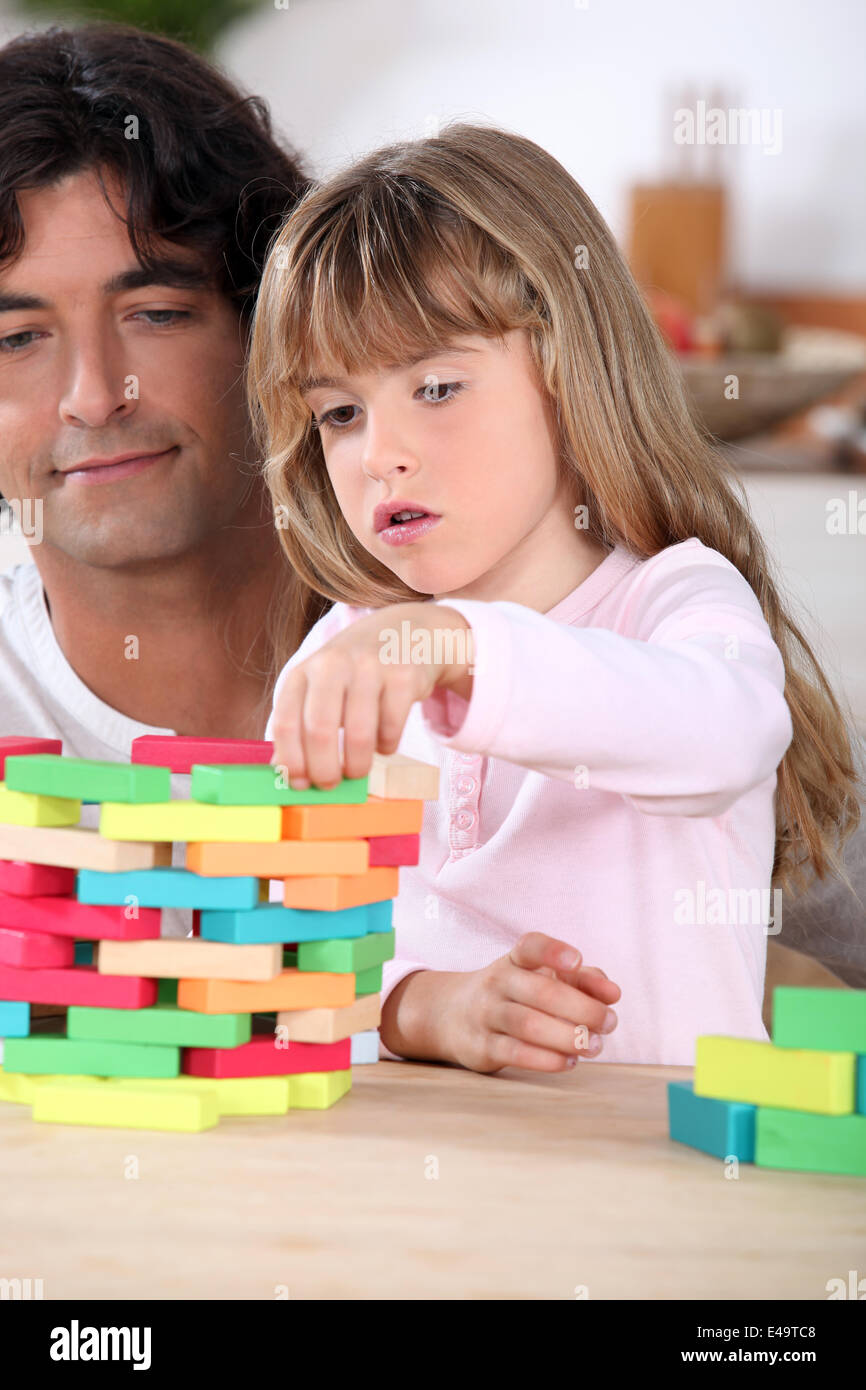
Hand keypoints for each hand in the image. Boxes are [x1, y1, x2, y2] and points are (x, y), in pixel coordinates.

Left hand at [270, 601, 472, 788]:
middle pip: (319, 730)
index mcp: (303, 671)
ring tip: (357, 771)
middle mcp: (332, 664)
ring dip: (357, 764)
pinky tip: (384, 743)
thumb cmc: (353, 671)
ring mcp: (369, 667)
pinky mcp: (403, 675)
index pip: (286, 722)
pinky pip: (391, 727)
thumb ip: (300, 724)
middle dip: (324, 769)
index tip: (299, 784)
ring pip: (358, 734)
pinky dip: (387, 746)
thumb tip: (285, 774)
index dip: (290, 760)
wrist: (405, 632)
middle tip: (330, 785)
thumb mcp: (319, 688)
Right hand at [434, 932, 620, 1072]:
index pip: (530, 947)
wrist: (450, 1015)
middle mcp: (497, 982)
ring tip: (594, 1046)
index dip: (553, 952)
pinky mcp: (481, 1046)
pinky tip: (570, 1061)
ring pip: (528, 1024)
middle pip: (541, 991)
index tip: (577, 961)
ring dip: (568, 1037)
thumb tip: (612, 993)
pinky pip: (515, 1053)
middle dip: (582, 1008)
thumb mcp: (540, 979)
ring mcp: (486, 1013)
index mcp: (515, 960)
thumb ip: (581, 980)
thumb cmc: (514, 995)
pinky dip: (546, 1059)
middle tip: (609, 1023)